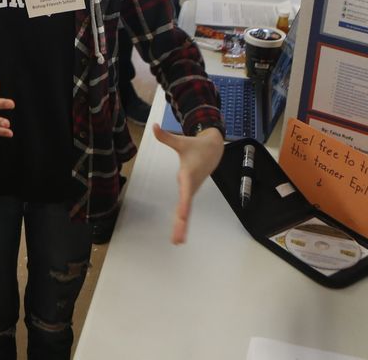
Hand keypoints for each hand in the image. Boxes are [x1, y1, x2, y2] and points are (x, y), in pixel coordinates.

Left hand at [152, 125, 223, 244]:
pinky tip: (178, 232)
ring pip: (186, 211)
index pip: (185, 191)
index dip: (183, 203)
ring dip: (182, 226)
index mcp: (189, 175)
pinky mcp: (190, 191)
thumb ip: (166, 136)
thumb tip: (154, 126)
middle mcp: (190, 185)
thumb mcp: (181, 141)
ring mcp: (191, 190)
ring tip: (176, 241)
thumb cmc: (196, 146)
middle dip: (182, 223)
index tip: (181, 216)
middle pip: (186, 207)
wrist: (214, 149)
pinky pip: (185, 209)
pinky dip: (182, 220)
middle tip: (177, 239)